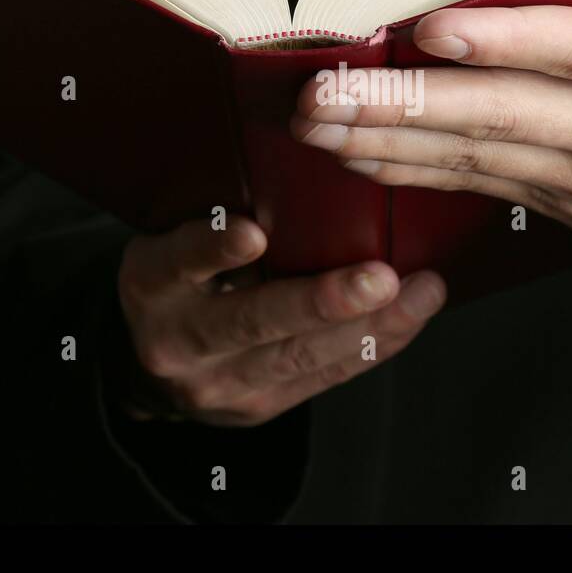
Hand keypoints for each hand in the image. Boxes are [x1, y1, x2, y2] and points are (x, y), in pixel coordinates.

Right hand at [116, 216, 444, 425]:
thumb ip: (217, 216)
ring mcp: (220, 383)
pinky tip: (413, 314)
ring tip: (422, 293)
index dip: (214, 247)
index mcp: (150, 283)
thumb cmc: (179, 276)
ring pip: (300, 356)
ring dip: (370, 325)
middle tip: (379, 278)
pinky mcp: (259, 407)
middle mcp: (178, 340)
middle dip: (321, 302)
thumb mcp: (170, 239)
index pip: (179, 261)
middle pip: (252, 322)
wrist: (151, 366)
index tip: (253, 233)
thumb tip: (302, 165)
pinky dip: (375, 343)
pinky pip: (325, 376)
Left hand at [292, 0, 571, 304]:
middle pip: (501, 115)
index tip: (434, 32)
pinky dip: (413, 172)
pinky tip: (357, 156)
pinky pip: (477, 185)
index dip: (509, 42)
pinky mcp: (563, 204)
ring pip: (473, 157)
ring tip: (313, 126)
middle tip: (323, 94)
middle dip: (404, 105)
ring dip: (387, 141)